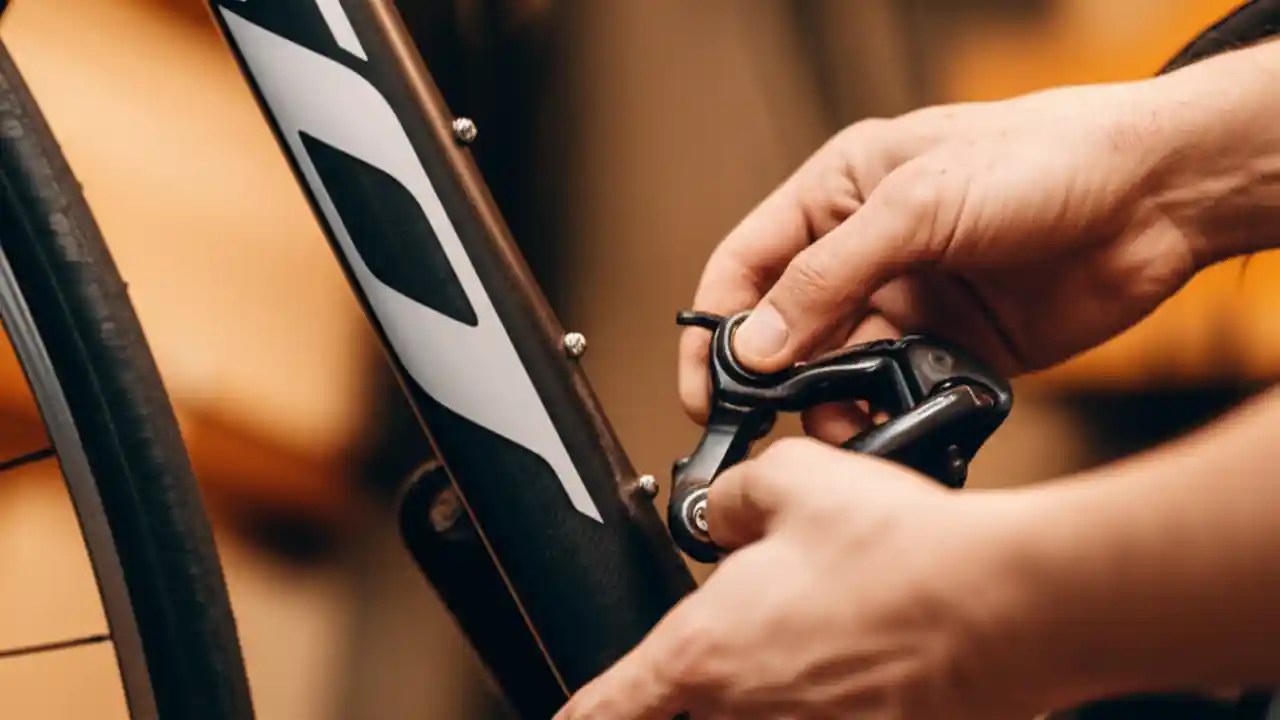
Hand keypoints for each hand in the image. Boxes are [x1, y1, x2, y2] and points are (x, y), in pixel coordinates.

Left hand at [555, 439, 1040, 719]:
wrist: (1000, 608)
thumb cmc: (899, 555)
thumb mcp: (790, 483)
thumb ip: (732, 500)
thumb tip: (723, 514)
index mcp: (703, 654)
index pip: (608, 706)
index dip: (581, 712)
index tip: (572, 715)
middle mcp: (745, 716)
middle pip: (686, 718)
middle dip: (686, 694)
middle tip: (721, 658)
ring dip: (762, 697)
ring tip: (813, 646)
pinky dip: (827, 701)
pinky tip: (858, 666)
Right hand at [679, 55, 1275, 438]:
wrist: (1159, 195)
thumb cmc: (1042, 160)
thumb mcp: (915, 204)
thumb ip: (827, 277)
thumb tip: (757, 347)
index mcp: (839, 195)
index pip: (747, 264)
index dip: (716, 324)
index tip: (702, 386)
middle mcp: (867, 251)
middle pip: (787, 327)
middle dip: (770, 378)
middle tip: (760, 423)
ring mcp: (910, 302)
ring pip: (840, 370)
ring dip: (830, 403)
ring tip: (842, 422)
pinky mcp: (955, 347)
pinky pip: (899, 392)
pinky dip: (887, 413)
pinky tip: (895, 418)